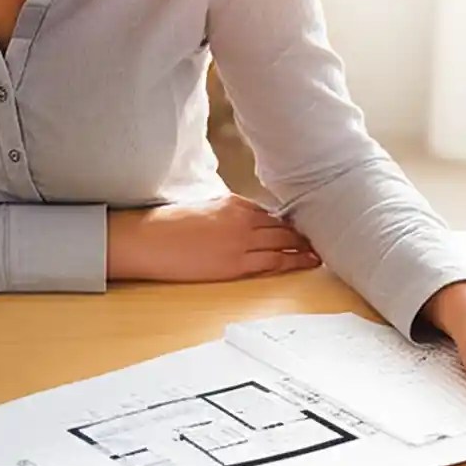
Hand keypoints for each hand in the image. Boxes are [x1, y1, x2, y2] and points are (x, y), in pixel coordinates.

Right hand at [107, 195, 320, 281]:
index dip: (284, 223)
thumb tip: (234, 226)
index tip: (296, 229)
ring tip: (317, 254)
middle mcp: (242, 219)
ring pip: (282, 243)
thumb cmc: (166, 226)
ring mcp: (240, 241)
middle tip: (317, 240)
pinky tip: (305, 263)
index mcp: (232, 202)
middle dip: (300, 234)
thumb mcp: (201, 210)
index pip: (267, 213)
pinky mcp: (234, 263)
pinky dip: (292, 261)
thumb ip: (223, 215)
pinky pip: (272, 261)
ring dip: (302, 248)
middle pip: (281, 227)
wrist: (148, 240)